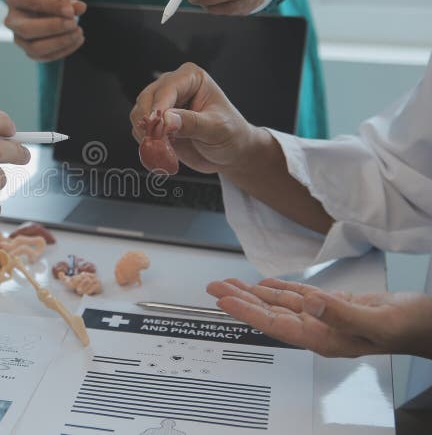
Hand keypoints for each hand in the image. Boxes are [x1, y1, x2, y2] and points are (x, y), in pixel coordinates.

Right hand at [4, 0, 87, 61]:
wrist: (45, 3)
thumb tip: (80, 8)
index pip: (32, 3)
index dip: (53, 7)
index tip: (70, 11)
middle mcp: (12, 20)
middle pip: (27, 29)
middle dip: (53, 28)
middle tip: (74, 23)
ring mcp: (18, 38)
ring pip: (35, 48)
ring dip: (59, 42)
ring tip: (78, 32)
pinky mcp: (29, 51)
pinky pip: (45, 57)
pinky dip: (64, 50)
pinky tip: (77, 40)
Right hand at [129, 63, 264, 173]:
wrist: (230, 153)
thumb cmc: (230, 135)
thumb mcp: (216, 129)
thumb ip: (192, 123)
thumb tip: (166, 119)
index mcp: (191, 77)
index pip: (167, 88)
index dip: (159, 108)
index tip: (158, 127)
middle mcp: (173, 86)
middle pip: (146, 99)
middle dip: (149, 122)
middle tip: (159, 142)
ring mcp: (162, 103)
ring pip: (138, 114)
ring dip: (146, 133)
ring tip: (165, 147)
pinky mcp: (156, 122)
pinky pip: (139, 129)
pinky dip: (146, 141)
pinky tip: (163, 150)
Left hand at [207, 278, 431, 358]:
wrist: (429, 323)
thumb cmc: (409, 327)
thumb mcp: (376, 321)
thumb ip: (341, 314)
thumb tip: (308, 304)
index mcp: (323, 338)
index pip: (274, 324)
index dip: (246, 312)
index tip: (222, 300)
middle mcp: (318, 329)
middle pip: (268, 314)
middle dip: (238, 300)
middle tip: (212, 287)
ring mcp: (325, 318)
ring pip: (279, 304)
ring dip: (253, 293)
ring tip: (228, 283)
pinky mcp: (333, 306)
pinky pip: (298, 297)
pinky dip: (280, 289)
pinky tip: (265, 285)